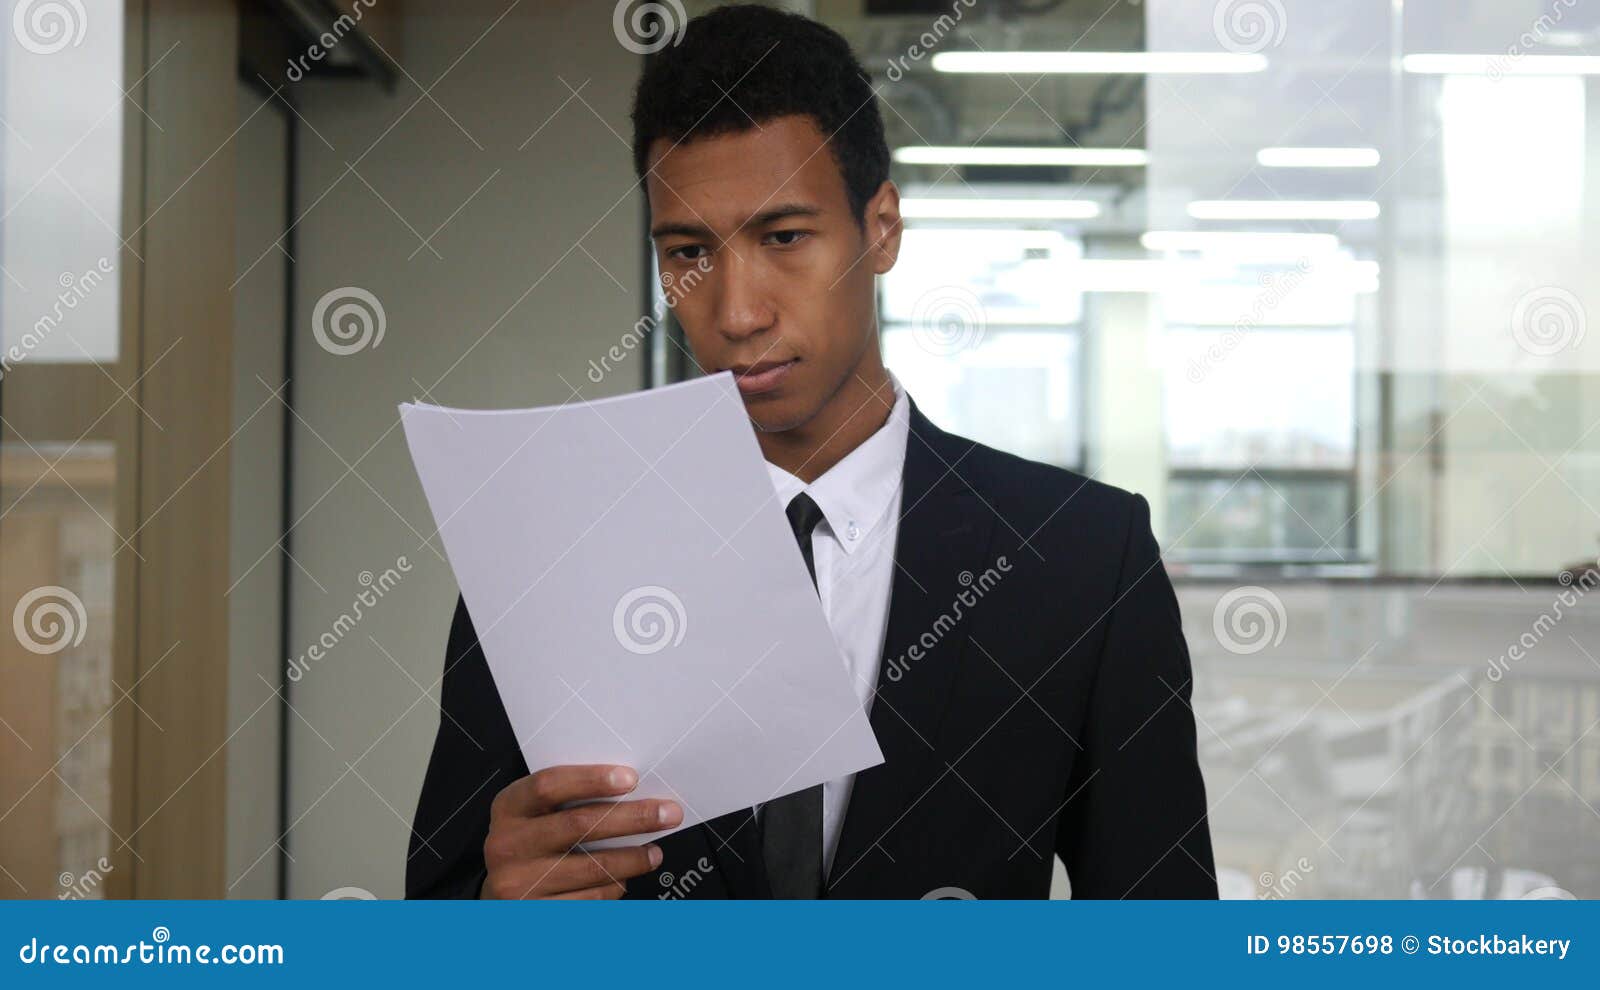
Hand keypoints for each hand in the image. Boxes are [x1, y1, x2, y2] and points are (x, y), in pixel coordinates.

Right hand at [480, 764, 681, 898]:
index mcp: (508, 809)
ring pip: (592, 867)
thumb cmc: (531, 844)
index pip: (548, 786)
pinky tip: (625, 879)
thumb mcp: (535, 815)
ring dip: (633, 859)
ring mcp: (519, 884)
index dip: (591, 779)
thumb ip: (569, 801)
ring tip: (654, 853)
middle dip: (632, 817)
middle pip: (578, 825)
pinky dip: (614, 888)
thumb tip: (631, 791)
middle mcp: (507, 846)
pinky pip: (590, 900)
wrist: (501, 897)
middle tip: (668, 813)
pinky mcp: (537, 915)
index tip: (631, 778)